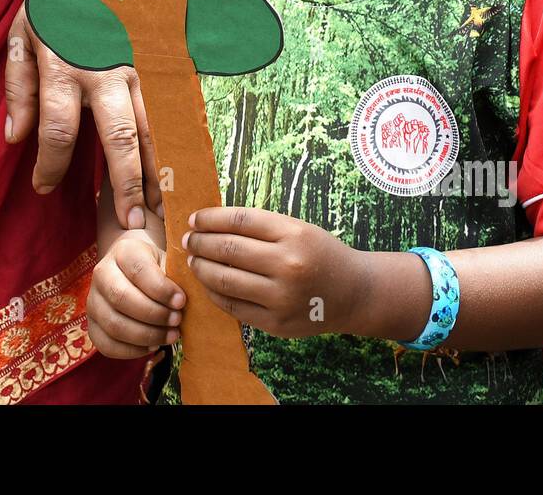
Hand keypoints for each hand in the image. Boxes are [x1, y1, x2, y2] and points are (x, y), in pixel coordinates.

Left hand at [4, 3, 161, 229]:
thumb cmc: (53, 3)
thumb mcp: (20, 35)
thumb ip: (17, 87)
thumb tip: (15, 138)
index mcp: (65, 65)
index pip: (58, 130)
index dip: (50, 166)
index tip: (43, 188)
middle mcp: (107, 69)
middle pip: (120, 135)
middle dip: (126, 183)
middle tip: (130, 223)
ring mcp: (141, 63)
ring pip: (157, 124)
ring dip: (161, 167)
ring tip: (162, 204)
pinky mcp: (163, 57)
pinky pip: (177, 104)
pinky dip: (183, 138)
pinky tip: (186, 165)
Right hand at [87, 232, 184, 358]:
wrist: (133, 269)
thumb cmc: (157, 267)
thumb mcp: (167, 261)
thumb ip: (174, 277)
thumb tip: (184, 301)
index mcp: (122, 252)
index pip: (138, 270)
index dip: (161, 290)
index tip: (181, 301)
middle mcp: (101, 273)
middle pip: (122, 298)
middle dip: (154, 314)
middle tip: (177, 321)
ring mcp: (93, 301)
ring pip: (114, 324)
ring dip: (147, 335)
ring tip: (171, 336)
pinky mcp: (92, 325)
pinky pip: (107, 345)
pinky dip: (132, 351)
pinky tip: (153, 345)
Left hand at [182, 207, 362, 337]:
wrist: (354, 294)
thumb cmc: (320, 254)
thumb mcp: (298, 229)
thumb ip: (260, 227)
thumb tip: (210, 223)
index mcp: (294, 234)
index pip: (239, 220)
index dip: (210, 218)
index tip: (194, 218)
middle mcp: (288, 265)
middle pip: (228, 249)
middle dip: (200, 242)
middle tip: (188, 239)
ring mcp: (281, 297)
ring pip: (225, 279)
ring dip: (201, 267)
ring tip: (193, 260)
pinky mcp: (275, 323)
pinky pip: (233, 306)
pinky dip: (214, 292)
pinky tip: (208, 283)